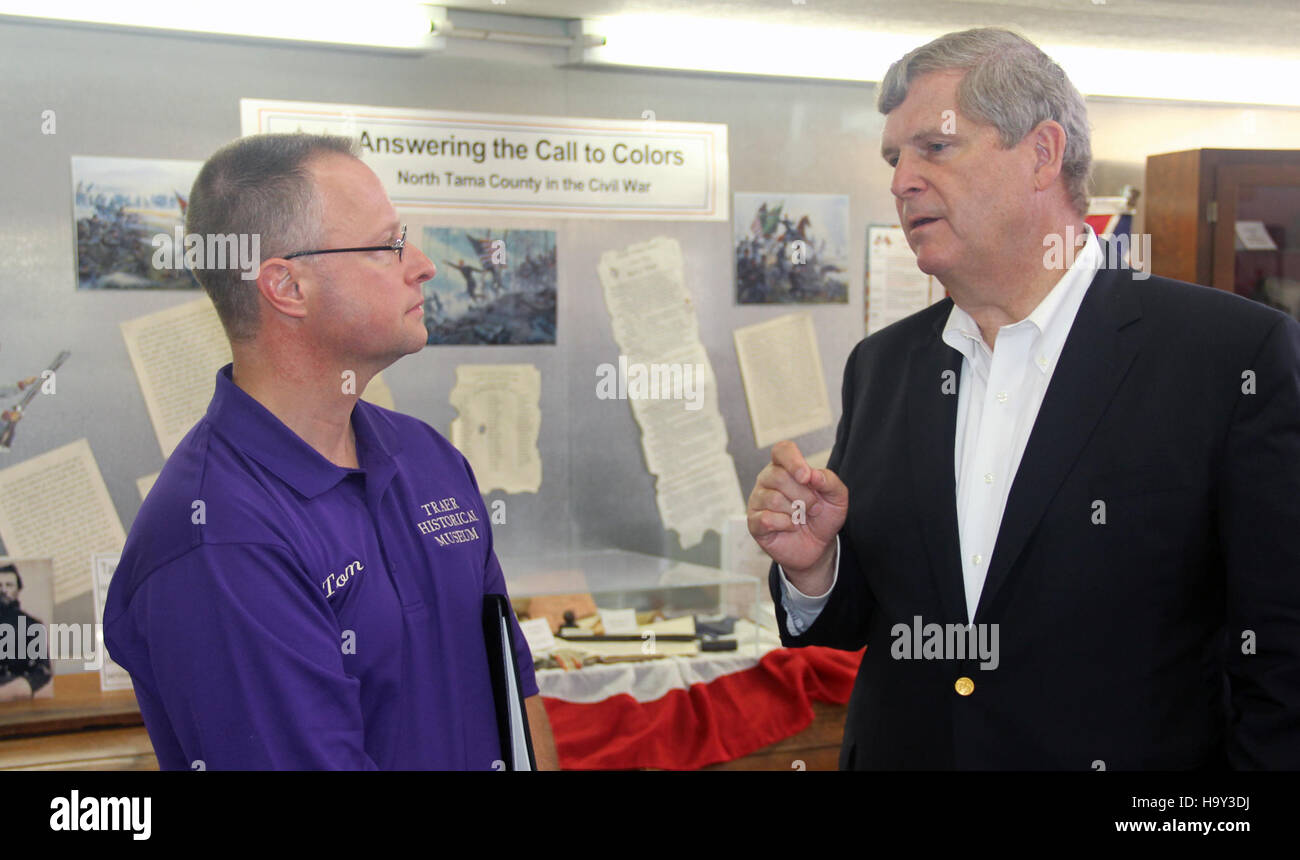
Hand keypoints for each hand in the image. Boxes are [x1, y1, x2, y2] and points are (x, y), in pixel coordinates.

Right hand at [747, 440, 848, 576]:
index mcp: (786, 467)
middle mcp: (768, 479)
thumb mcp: (837, 497)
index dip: (793, 461)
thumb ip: (829, 481)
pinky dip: (785, 525)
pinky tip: (791, 527)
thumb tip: (813, 475)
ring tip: (802, 518)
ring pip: (773, 498)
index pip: (782, 450)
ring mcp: (758, 500)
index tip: (806, 477)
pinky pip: (766, 519)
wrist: (818, 546)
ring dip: (796, 512)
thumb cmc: (823, 516)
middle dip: (804, 495)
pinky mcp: (754, 522)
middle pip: (779, 476)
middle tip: (814, 508)